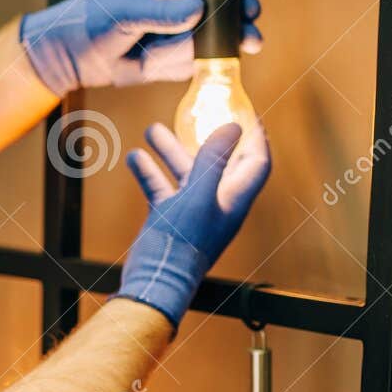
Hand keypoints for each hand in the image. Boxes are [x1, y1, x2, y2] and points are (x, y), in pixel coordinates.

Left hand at [18, 0, 262, 96]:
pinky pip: (185, 68)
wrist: (69, 55)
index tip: (252, 11)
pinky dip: (171, 70)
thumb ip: (161, 14)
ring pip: (201, 48)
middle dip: (233, 32)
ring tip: (144, 55)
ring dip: (180, 56)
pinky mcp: (168, 59)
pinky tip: (145, 64)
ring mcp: (174, 34)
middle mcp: (177, 7)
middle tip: (251, 43)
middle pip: (218, 19)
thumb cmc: (91, 22)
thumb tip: (196, 9)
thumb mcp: (125, 14)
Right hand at [112, 119, 271, 331]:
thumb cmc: (181, 243)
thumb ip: (215, 159)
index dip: (254, 134)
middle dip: (206, 133)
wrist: (155, 283)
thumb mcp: (198, 194)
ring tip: (152, 129)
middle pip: (220, 160)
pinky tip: (134, 157)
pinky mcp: (169, 219)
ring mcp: (193, 211)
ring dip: (171, 149)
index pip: (256, 160)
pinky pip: (162, 188)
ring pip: (185, 172)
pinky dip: (150, 171)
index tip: (243, 109)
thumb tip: (233, 126)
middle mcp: (217, 202)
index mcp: (234, 198)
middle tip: (198, 110)